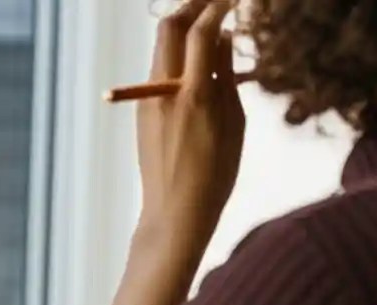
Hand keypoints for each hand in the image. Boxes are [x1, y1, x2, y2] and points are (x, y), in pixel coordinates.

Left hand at [110, 0, 244, 304]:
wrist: (175, 212)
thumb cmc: (215, 174)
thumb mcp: (234, 122)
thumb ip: (226, 76)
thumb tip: (223, 38)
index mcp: (194, 95)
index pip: (201, 32)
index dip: (217, 6)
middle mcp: (164, 92)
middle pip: (169, 29)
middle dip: (191, 6)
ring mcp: (148, 100)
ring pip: (161, 47)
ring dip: (183, 27)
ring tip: (209, 21)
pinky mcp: (142, 110)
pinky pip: (159, 70)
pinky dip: (178, 54)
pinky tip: (198, 57)